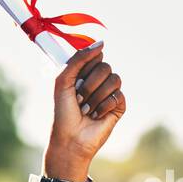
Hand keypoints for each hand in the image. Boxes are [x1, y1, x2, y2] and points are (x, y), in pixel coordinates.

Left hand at [45, 42, 126, 179]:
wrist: (69, 138)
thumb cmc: (63, 112)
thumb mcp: (63, 80)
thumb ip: (79, 59)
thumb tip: (102, 43)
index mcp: (85, 73)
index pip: (95, 56)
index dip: (84, 69)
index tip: (73, 84)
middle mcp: (99, 81)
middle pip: (105, 66)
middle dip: (89, 85)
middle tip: (79, 100)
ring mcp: (110, 93)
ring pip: (114, 79)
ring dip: (96, 96)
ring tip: (86, 110)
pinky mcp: (119, 107)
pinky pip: (118, 96)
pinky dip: (104, 106)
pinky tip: (96, 116)